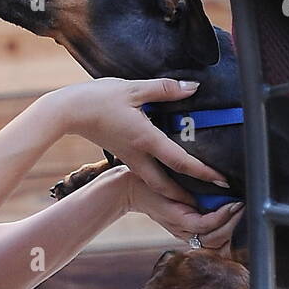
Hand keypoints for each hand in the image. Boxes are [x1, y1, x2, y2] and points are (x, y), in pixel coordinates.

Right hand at [57, 78, 231, 200]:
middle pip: (165, 185)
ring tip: (189, 192)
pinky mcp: (121, 153)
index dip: (203, 172)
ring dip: (172, 190)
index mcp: (145, 139)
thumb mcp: (133, 89)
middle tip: (206, 200)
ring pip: (154, 180)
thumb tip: (192, 87)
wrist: (66, 112)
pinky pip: (144, 171)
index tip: (222, 181)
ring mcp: (127, 156)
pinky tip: (166, 169)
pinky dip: (159, 176)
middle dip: (185, 196)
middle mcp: (138, 154)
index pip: (180, 161)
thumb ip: (165, 89)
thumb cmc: (97, 99)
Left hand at [124, 173, 243, 248]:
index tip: (253, 227)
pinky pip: (205, 224)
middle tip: (252, 213)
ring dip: (234, 222)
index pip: (222, 247)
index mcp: (194, 232)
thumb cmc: (163, 189)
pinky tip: (231, 206)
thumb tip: (237, 203)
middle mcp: (189, 234)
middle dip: (240, 231)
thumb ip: (209, 205)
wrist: (134, 186)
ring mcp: (184, 229)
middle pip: (222, 244)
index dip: (238, 242)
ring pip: (216, 236)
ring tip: (244, 208)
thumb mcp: (191, 198)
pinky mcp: (178, 219)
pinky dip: (221, 216)